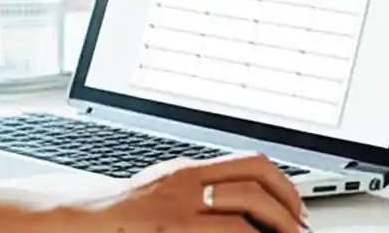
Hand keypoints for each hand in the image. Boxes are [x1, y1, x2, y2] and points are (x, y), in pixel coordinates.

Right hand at [55, 152, 307, 231]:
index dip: (282, 182)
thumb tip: (239, 199)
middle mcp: (190, 180)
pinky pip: (230, 229)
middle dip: (288, 202)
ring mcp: (185, 203)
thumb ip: (198, 188)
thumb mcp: (164, 188)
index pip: (250, 161)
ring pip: (249, 201)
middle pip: (257, 176)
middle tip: (299, 225)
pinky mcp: (178, 226)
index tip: (295, 206)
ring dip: (280, 221)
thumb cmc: (126, 211)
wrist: (89, 218)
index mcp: (190, 169)